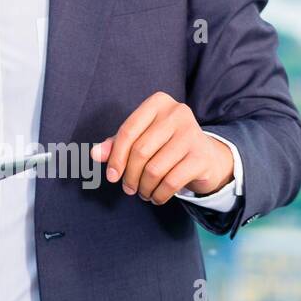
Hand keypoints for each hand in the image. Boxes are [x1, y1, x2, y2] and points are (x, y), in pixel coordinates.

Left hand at [92, 92, 234, 203]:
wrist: (206, 157)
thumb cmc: (165, 144)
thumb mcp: (140, 138)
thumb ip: (116, 144)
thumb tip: (94, 153)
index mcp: (158, 102)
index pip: (128, 131)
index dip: (115, 157)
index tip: (111, 177)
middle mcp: (177, 113)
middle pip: (140, 151)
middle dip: (129, 175)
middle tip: (128, 189)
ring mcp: (192, 134)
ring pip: (154, 169)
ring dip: (144, 187)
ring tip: (142, 192)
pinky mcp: (202, 157)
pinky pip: (171, 182)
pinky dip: (159, 194)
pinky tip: (156, 197)